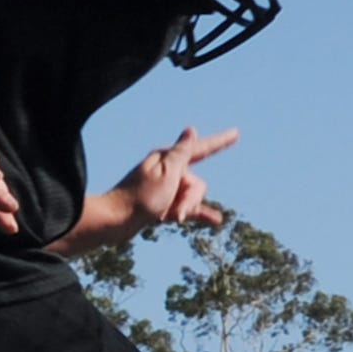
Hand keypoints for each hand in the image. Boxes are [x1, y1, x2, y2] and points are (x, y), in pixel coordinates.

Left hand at [112, 126, 238, 232]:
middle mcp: (169, 170)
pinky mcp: (165, 204)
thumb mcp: (166, 173)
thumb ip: (182, 152)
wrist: (116, 221)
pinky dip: (199, 212)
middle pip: (198, 184)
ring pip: (193, 198)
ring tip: (170, 217)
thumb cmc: (140, 196)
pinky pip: (188, 207)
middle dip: (192, 198)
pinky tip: (216, 220)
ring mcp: (168, 188)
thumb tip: (191, 130)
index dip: (220, 142)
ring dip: (187, 209)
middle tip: (175, 210)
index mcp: (168, 159)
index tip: (236, 133)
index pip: (201, 148)